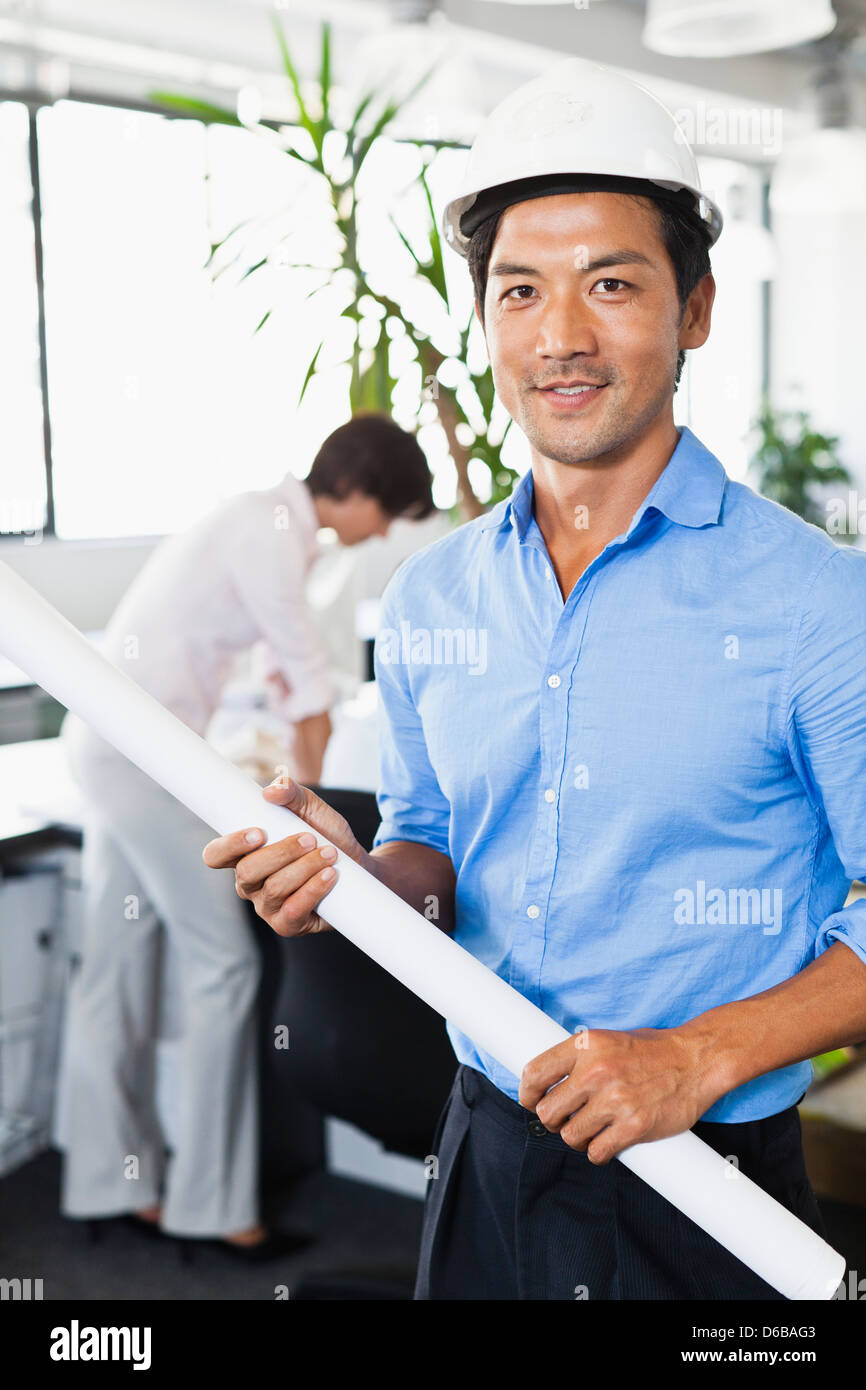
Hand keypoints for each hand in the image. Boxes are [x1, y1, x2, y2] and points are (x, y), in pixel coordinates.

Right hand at [202, 777, 367, 936]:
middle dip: (282, 853)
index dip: (230, 845)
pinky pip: (293, 910)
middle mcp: (249, 883)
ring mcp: (266, 906)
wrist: (358, 867)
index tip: (259, 833)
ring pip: (274, 888)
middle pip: (248, 872)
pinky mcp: (287, 925)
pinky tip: (329, 875)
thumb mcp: (312, 808)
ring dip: (304, 867)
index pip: (215, 855)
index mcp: (244, 855)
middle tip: (310, 839)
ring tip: (329, 853)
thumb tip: (270, 791)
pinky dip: (313, 889)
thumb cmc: (326, 836)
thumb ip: (291, 793)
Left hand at [518, 1027, 719, 1164]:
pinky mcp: (634, 1126)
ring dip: (578, 1137)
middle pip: (547, 1111)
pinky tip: (608, 1142)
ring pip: (570, 1135)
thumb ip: (580, 1058)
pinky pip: (597, 1152)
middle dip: (553, 1120)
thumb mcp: (610, 1039)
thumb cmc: (654, 1050)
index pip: (535, 1073)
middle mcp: (597, 1072)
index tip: (530, 1100)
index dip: (526, 1093)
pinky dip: (599, 1152)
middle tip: (566, 1119)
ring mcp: (615, 1100)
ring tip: (593, 1129)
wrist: (698, 1060)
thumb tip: (549, 1081)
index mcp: (587, 1045)